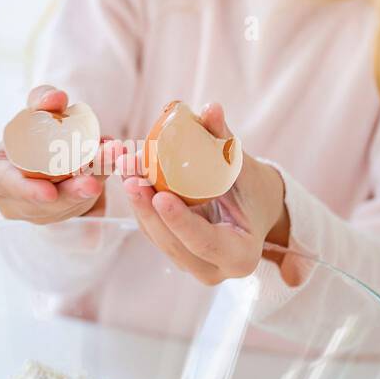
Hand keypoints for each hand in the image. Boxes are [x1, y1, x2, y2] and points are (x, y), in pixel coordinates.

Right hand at [0, 84, 120, 223]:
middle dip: (72, 192)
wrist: (44, 148)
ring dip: (94, 184)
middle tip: (94, 181)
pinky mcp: (64, 215)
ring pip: (68, 205)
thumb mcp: (32, 109)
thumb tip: (56, 100)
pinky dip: (101, 180)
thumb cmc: (31, 129)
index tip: (49, 191)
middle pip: (44, 203)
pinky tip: (115, 162)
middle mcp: (13, 202)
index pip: (5, 185)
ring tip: (112, 160)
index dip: (26, 190)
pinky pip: (84, 203)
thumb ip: (41, 99)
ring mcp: (39, 213)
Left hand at [116, 101, 289, 284]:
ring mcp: (191, 265)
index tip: (160, 195)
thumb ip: (225, 139)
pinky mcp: (174, 253)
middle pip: (173, 243)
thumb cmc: (253, 188)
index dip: (181, 221)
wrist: (254, 207)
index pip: (205, 242)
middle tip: (131, 175)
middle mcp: (214, 270)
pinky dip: (139, 203)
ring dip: (137, 204)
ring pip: (157, 237)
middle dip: (147, 209)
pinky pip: (152, 230)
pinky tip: (128, 174)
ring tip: (125, 167)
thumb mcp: (243, 166)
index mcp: (241, 255)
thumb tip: (211, 108)